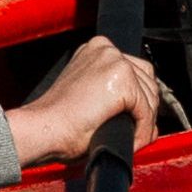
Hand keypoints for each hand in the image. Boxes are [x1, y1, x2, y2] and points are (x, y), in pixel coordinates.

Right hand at [7, 35, 164, 164]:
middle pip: (147, 79)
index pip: (135, 69)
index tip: (138, 118)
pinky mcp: (121, 81)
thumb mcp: (88, 98)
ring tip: (132, 140)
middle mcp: (107, 50)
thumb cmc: (56, 121)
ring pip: (149, 97)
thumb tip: (147, 116)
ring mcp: (115, 62)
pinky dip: (143, 130)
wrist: (42, 129)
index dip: (141, 97)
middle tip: (138, 132)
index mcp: (96, 50)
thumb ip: (115, 98)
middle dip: (147, 109)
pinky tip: (130, 142)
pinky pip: (146, 111)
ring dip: (146, 122)